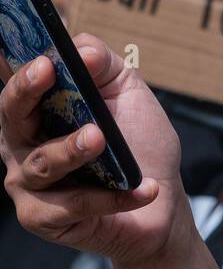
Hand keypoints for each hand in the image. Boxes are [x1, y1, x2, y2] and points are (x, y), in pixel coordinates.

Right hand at [0, 34, 185, 267]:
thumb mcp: (126, 89)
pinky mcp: (42, 218)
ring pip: (41, 162)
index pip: (16, 81)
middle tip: (49, 72)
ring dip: (72, 149)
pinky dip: (111, 196)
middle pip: (11, 114)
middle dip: (27, 91)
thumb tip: (83, 53)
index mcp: (36, 108)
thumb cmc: (136, 138)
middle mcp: (21, 143)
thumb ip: (103, 63)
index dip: (19, 66)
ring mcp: (28, 183)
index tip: (35, 50)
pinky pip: (72, 204)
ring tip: (101, 138)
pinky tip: (143, 187)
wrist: (161, 194)